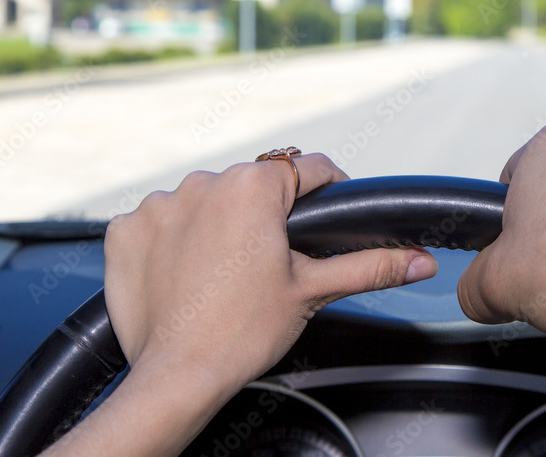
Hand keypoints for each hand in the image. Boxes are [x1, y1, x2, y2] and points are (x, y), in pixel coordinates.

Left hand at [49, 153, 437, 456]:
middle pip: (253, 185)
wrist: (177, 377)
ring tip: (226, 270)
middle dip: (266, 214)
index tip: (326, 215)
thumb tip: (420, 260)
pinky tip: (188, 273)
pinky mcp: (125, 228)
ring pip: (207, 201)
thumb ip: (371, 265)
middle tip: (272, 260)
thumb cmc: (242, 333)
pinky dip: (175, 239)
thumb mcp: (313, 291)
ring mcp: (158, 204)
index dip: (327, 191)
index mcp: (253, 188)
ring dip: (219, 224)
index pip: (307, 168)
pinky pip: (162, 220)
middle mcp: (203, 184)